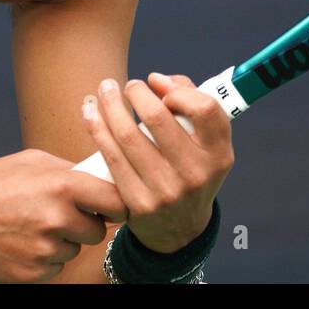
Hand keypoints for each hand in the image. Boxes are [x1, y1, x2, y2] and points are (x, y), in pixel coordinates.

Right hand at [0, 148, 128, 282]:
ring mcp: (44, 250)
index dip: (116, 204)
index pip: (115, 201)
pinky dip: (44, 258)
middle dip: (84, 223)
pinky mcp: (32, 274)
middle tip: (60, 213)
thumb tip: (101, 178)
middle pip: (96, 230)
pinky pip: (55, 266)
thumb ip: (68, 170)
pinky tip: (22, 242)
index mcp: (60, 186)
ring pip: (74, 249)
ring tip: (31, 225)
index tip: (112, 205)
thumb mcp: (30, 162)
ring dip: (61, 240)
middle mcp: (56, 220)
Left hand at [81, 72, 233, 253]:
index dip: (180, 91)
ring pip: (128, 136)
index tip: (161, 86)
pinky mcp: (139, 202)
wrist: (181, 227)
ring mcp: (166, 190)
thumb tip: (156, 81)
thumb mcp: (207, 142)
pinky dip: (97, 128)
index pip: (205, 109)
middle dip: (136, 93)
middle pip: (158, 118)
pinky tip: (90, 112)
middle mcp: (195, 172)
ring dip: (110, 105)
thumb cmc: (191, 168)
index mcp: (218, 153)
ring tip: (105, 89)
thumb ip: (191, 101)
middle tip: (129, 85)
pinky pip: (112, 157)